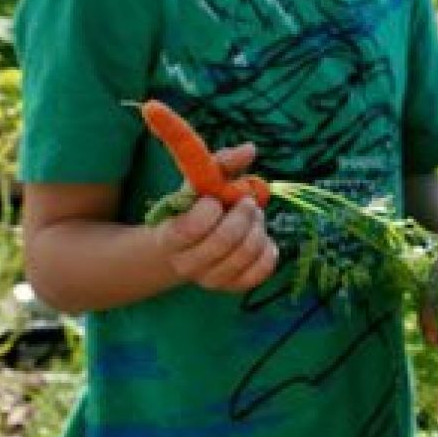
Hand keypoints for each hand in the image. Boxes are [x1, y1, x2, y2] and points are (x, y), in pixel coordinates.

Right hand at [159, 142, 277, 292]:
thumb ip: (222, 164)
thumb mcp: (204, 182)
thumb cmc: (200, 205)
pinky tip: (261, 239)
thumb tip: (249, 150)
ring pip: (245, 255)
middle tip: (247, 204)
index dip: (210, 210)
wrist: (196, 243)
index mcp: (170, 236)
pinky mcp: (234, 286)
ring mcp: (210, 279)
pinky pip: (261, 271)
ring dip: (257, 229)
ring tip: (253, 219)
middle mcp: (186, 264)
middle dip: (243, 215)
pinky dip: (268, 250)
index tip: (216, 199)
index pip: (189, 229)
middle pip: (223, 242)